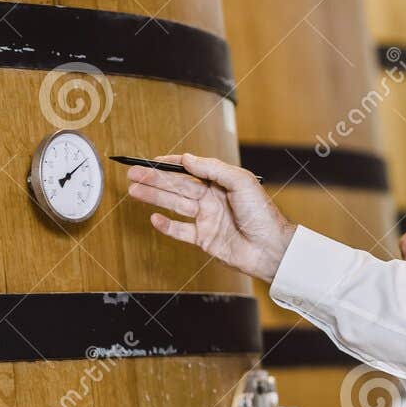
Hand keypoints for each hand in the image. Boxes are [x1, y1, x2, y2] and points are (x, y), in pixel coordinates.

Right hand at [125, 153, 296, 280]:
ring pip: (175, 205)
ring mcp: (207, 219)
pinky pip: (181, 230)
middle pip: (177, 186)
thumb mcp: (241, 181)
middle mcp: (211, 199)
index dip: (171, 164)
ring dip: (154, 197)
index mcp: (221, 182)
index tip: (152, 160)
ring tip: (134, 190)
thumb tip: (187, 158)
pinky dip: (167, 225)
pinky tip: (154, 218)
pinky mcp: (205, 238)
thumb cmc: (262, 213)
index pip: (190, 170)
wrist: (271, 248)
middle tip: (133, 173)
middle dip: (155, 179)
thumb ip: (213, 169)